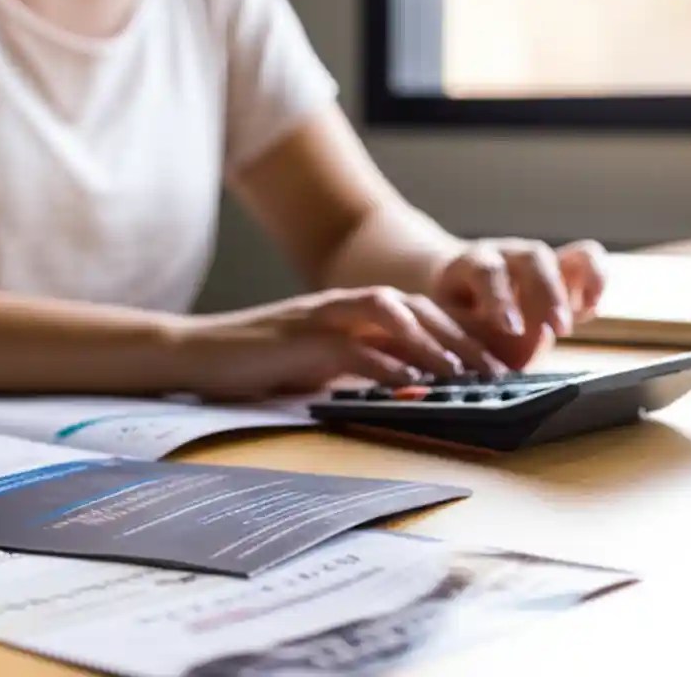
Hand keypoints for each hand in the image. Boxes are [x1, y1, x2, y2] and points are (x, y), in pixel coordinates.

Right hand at [175, 287, 507, 400]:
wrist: (195, 351)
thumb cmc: (253, 363)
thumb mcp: (314, 364)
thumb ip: (354, 367)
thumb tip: (401, 384)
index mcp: (346, 310)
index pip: (414, 312)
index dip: (456, 333)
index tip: (490, 361)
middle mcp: (341, 306)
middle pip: (416, 308)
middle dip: (460, 336)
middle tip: (495, 367)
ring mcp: (322, 318)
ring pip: (393, 317)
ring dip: (433, 342)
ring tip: (463, 371)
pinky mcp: (303, 340)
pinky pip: (355, 346)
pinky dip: (386, 363)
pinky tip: (411, 381)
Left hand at [433, 238, 606, 369]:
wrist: (457, 280)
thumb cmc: (452, 308)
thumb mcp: (449, 322)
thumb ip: (474, 338)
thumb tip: (501, 363)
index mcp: (472, 264)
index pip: (487, 272)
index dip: (501, 299)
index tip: (512, 328)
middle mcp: (509, 254)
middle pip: (534, 259)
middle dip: (548, 295)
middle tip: (557, 330)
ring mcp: (539, 258)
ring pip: (566, 255)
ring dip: (578, 289)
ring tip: (576, 322)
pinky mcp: (562, 266)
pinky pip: (588, 259)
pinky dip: (596, 281)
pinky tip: (591, 310)